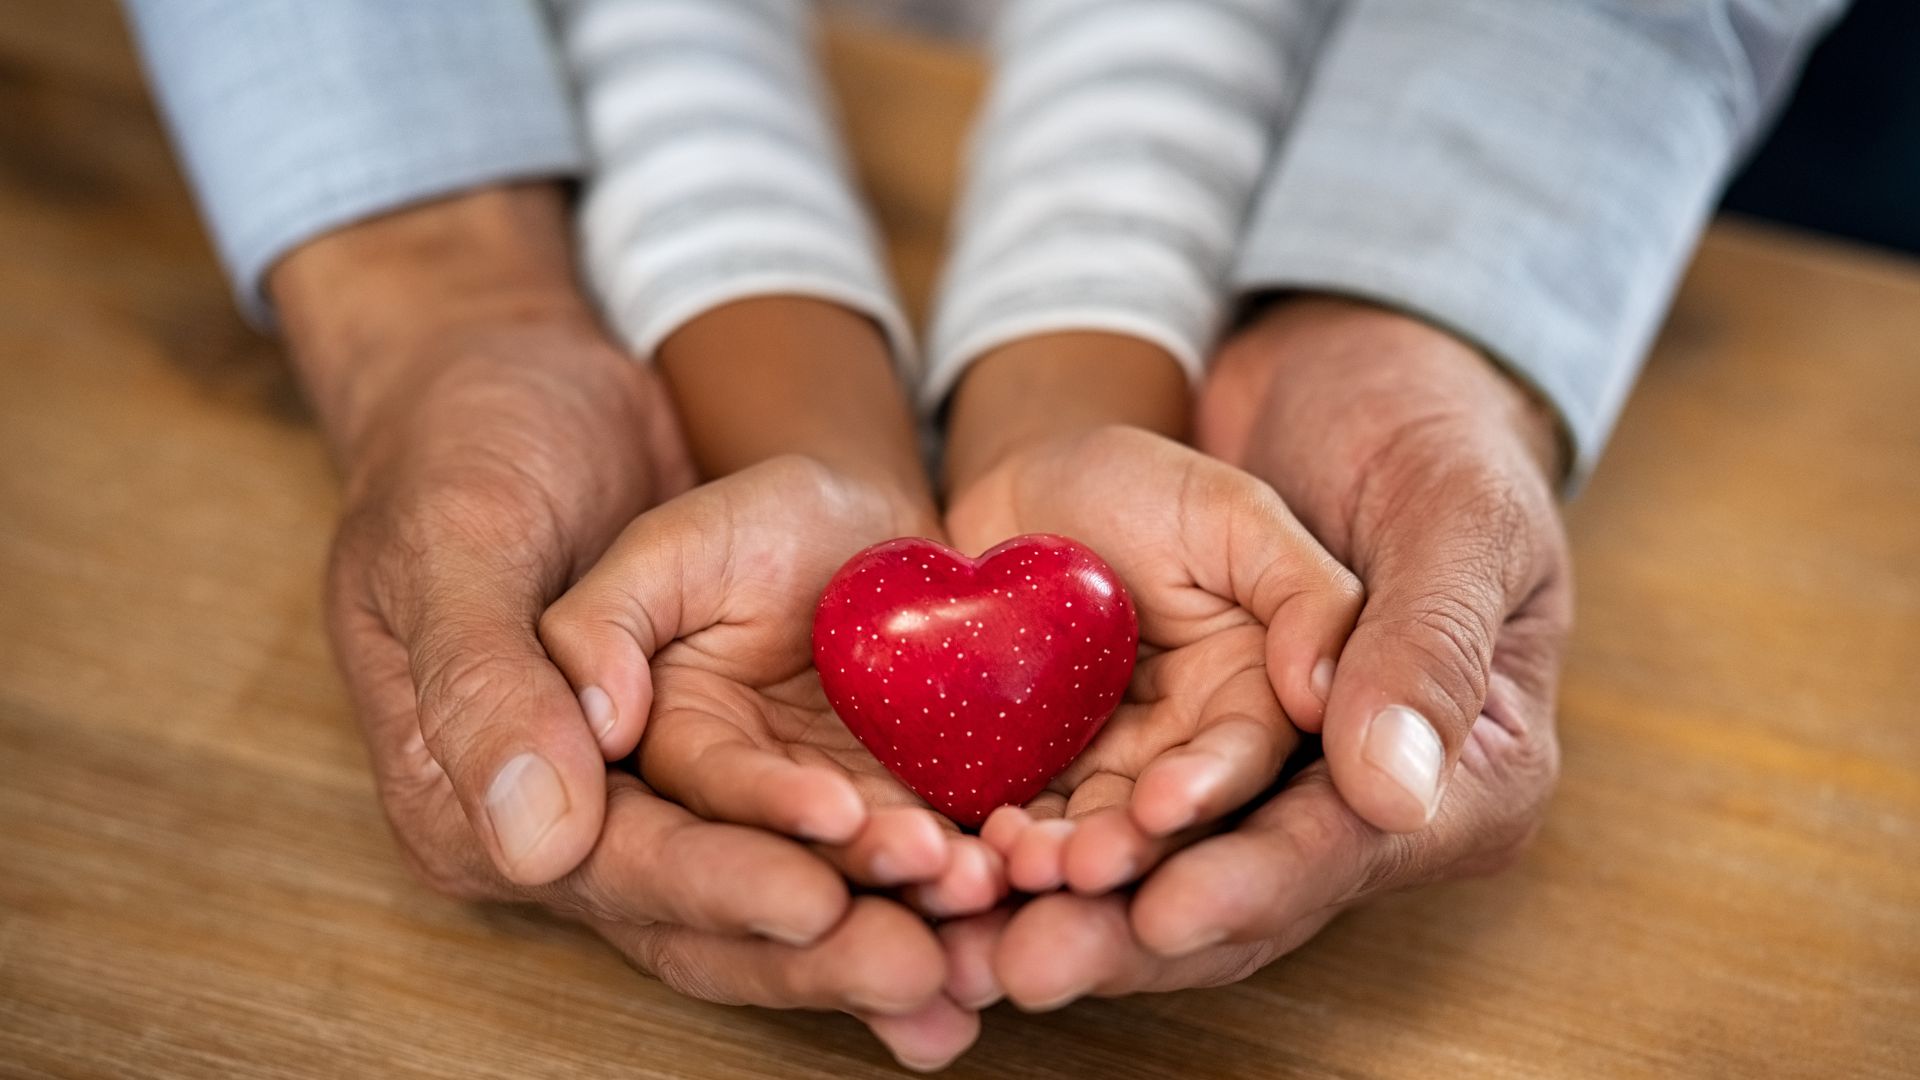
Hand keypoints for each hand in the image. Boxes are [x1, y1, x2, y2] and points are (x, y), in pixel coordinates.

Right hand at [284, 188, 970, 1068]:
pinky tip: (999, 902)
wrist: (544, 385)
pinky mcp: (761, 755)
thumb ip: (497, 677)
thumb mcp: (465, 535)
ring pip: (791, 886)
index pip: (616, 862)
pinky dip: (918, 867)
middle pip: (712, 912)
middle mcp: (590, 816)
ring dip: (887, 920)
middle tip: (930, 963)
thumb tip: (539, 835)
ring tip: (987, 940)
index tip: (817, 898)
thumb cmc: (480, 447)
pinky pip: (845, 829)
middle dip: (824, 943)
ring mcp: (684, 790)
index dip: (719, 885)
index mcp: (487, 787)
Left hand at [945, 425, 1362, 894]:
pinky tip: (971, 849)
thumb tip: (1327, 696)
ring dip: (1059, 862)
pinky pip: (1021, 818)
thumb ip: (1304, 594)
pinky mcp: (1035, 777)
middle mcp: (1189, 751)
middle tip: (1079, 869)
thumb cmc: (1139, 485)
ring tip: (1019, 866)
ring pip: (1091, 832)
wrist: (1022, 492)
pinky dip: (997, 842)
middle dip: (1126, 850)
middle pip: (1166, 821)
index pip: (1247, 758)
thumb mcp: (1232, 515)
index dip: (1209, 790)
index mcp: (1255, 698)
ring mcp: (1108, 771)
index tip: (1163, 808)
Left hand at [957, 296, 1570, 1010]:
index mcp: (1460, 772)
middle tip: (1030, 961)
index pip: (1342, 848)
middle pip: (1233, 889)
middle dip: (1126, 930)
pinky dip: (1023, 841)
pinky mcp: (1159, 745)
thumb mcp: (1445, 514)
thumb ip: (1423, 642)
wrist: (1315, 378)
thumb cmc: (1416, 433)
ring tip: (970, 925)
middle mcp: (1345, 801)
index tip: (1160, 911)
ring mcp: (1245, 778)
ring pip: (1149, 869)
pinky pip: (1087, 809)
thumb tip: (1391, 790)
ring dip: (1059, 905)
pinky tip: (950, 865)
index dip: (1246, 884)